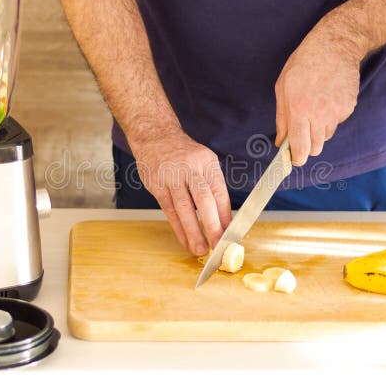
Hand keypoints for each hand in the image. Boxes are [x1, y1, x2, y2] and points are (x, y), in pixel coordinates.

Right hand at [130, 130, 231, 255]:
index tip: (230, 235)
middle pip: (204, 200)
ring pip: (184, 208)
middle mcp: (190, 169)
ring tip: (200, 249)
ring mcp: (172, 177)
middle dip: (212, 226)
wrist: (155, 136)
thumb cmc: (184, 154)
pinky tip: (184, 240)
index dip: (226, 216)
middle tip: (217, 245)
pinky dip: (178, 228)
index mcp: (207, 163)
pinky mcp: (157, 185)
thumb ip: (212, 187)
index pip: (220, 193)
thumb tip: (224, 220)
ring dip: (193, 231)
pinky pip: (169, 210)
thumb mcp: (204, 162)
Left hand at [275, 23, 364, 165]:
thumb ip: (281, 118)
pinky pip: (337, 122)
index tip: (294, 159)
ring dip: (319, 130)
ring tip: (314, 107)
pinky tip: (326, 99)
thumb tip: (280, 141)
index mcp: (299, 109)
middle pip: (315, 148)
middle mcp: (320, 114)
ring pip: (326, 136)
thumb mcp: (283, 87)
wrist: (335, 47)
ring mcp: (336, 112)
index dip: (297, 158)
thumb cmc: (304, 64)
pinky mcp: (348, 108)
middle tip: (302, 132)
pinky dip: (331, 118)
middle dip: (307, 146)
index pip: (300, 147)